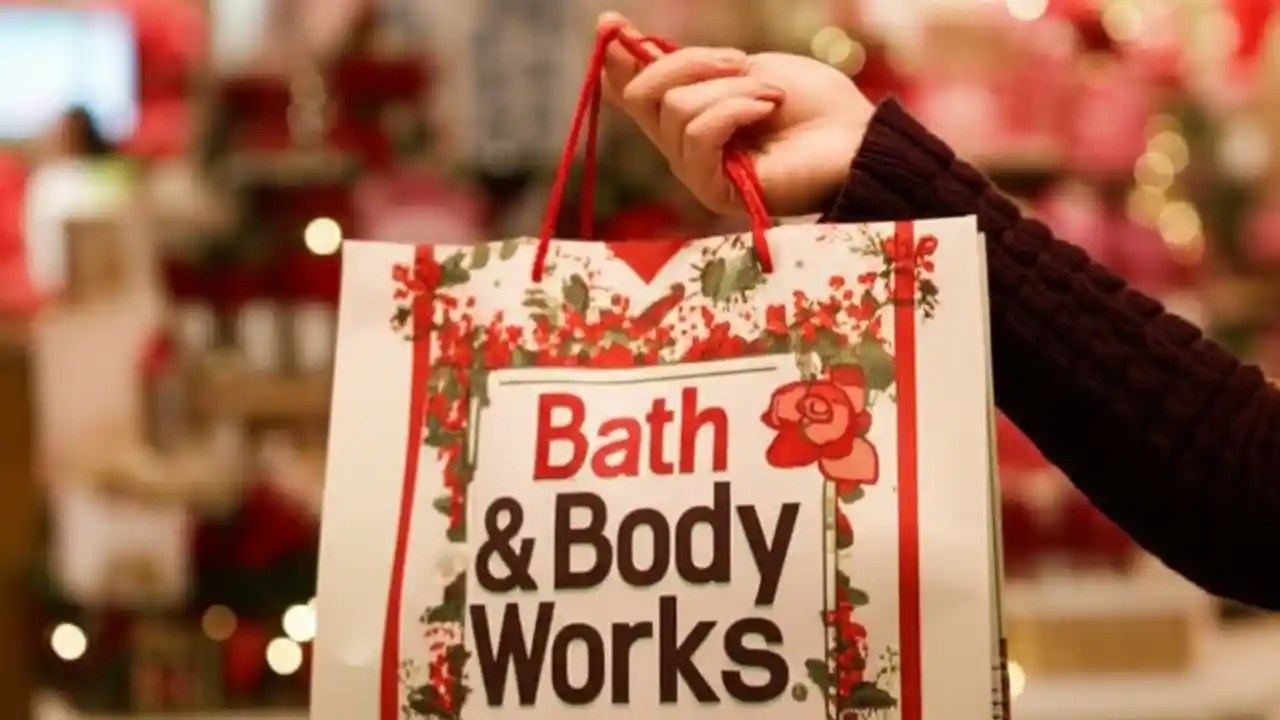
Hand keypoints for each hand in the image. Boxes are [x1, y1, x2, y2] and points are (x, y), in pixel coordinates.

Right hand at [599, 12, 874, 217]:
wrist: (855, 136)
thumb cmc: (812, 102)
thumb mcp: (743, 67)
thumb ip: (689, 66)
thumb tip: (625, 42)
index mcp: (689, 117)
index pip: (631, 93)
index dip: (615, 57)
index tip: (609, 22)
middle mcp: (683, 147)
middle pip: (642, 94)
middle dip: (686, 63)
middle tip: (737, 60)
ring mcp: (695, 171)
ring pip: (676, 108)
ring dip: (731, 88)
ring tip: (770, 96)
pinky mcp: (713, 191)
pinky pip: (698, 135)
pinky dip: (734, 109)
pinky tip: (766, 107)